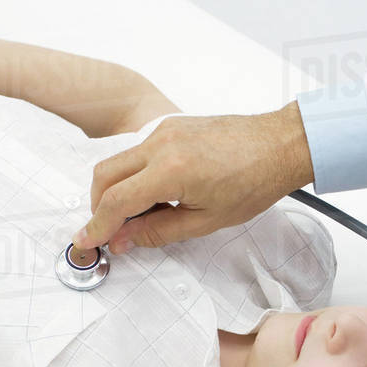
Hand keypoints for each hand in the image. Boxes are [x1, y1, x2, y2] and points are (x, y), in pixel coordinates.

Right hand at [77, 102, 314, 252]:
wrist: (278, 145)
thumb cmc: (254, 181)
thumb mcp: (207, 221)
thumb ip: (158, 231)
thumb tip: (124, 240)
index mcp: (171, 170)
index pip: (117, 201)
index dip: (98, 225)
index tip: (88, 242)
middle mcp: (160, 144)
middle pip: (104, 176)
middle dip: (98, 206)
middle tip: (109, 231)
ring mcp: (163, 130)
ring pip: (118, 161)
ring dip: (115, 190)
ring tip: (139, 216)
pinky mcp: (170, 125)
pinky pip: (137, 151)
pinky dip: (134, 174)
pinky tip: (156, 194)